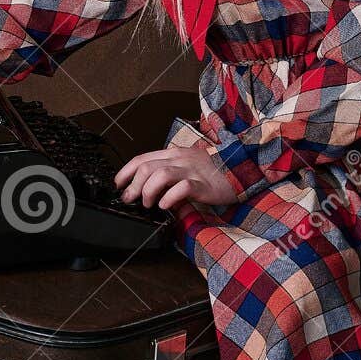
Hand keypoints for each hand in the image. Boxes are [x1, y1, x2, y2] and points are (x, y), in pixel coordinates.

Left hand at [114, 140, 239, 211]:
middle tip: (130, 199)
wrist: (242, 169)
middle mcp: (180, 159)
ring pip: (160, 175)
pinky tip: (165, 205)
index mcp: (174, 154)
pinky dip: (169, 198)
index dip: (125, 172)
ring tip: (148, 203)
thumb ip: (169, 173)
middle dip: (133, 186)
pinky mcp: (203, 185)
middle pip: (147, 168)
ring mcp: (192, 171)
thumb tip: (148, 188)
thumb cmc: (214, 171)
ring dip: (148, 191)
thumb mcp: (187, 166)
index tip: (118, 184)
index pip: (142, 158)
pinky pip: (181, 188)